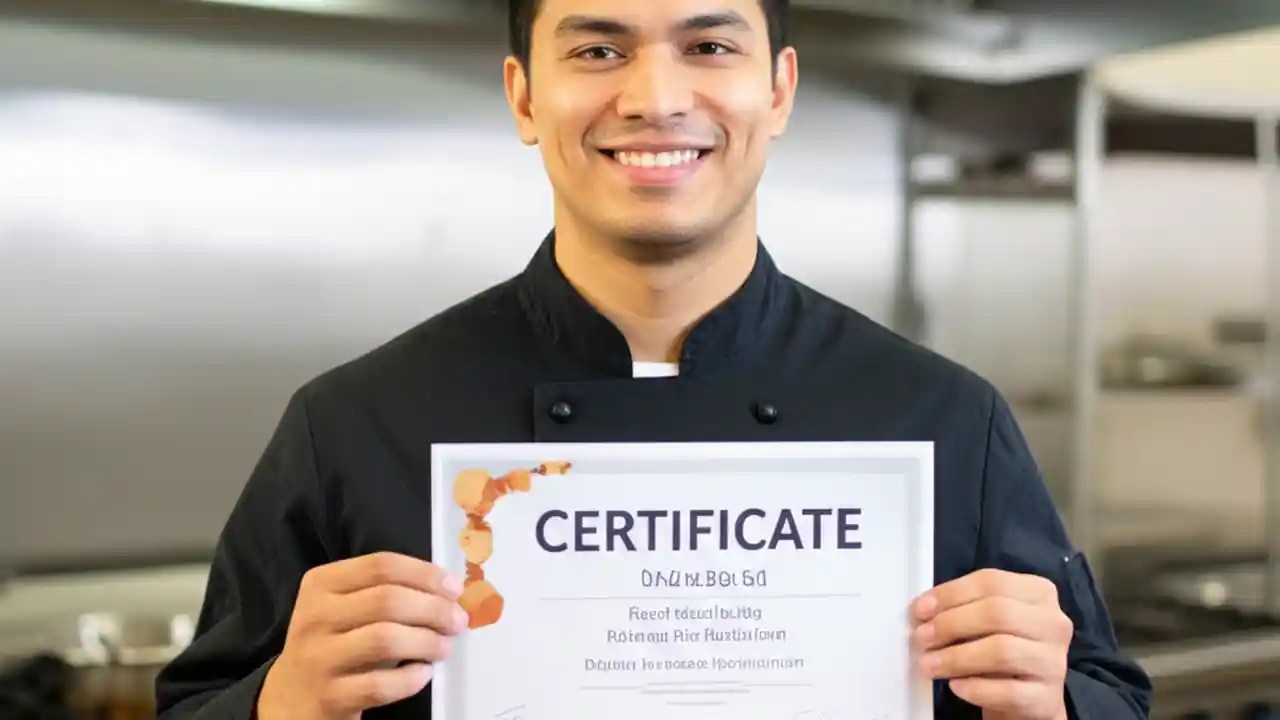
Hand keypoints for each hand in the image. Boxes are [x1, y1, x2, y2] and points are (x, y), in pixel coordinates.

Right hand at [257, 552, 466, 719]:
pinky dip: (411, 679)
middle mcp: (315, 617)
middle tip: (457, 621)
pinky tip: (423, 673)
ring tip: (444, 647)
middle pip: (387, 600)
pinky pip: (380, 685)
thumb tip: (448, 590)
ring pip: (385, 639)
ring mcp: (319, 658)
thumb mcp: (345, 607)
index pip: (380, 565)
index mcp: (321, 584)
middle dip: (433, 608)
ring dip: (426, 641)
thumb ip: (386, 592)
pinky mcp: (329, 697)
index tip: (454, 588)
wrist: (291, 697)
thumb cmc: (333, 643)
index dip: (425, 574)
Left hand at [911, 568, 1071, 719]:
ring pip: (1002, 651)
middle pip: (997, 613)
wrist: (1031, 696)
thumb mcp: (989, 619)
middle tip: (922, 638)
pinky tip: (956, 686)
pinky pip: (1008, 691)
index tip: (920, 609)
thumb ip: (962, 607)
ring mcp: (1054, 661)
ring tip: (929, 664)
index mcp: (1038, 593)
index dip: (950, 594)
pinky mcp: (1047, 697)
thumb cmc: (1004, 648)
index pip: (992, 582)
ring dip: (956, 657)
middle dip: (950, 624)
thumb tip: (923, 610)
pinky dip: (975, 688)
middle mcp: (1053, 623)